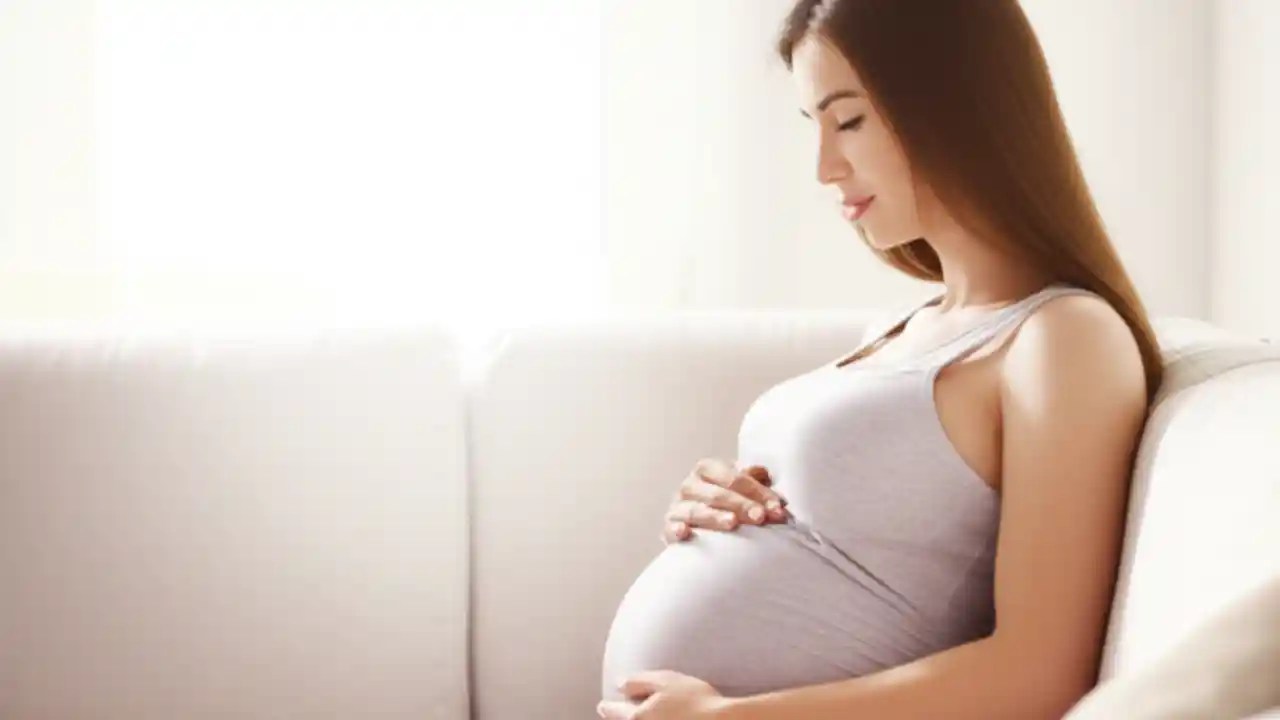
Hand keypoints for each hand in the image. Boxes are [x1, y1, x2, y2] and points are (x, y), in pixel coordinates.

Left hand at [597, 670, 734, 719]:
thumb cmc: (696, 699)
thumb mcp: (666, 681)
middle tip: (616, 713)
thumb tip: (620, 684)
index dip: (607, 708)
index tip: (602, 706)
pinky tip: (665, 718)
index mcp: (638, 717)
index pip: (614, 712)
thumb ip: (639, 682)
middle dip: (621, 718)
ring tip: (638, 716)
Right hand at [661, 458, 789, 544]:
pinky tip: (685, 533)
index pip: (734, 477)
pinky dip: (676, 529)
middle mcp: (689, 485)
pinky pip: (670, 528)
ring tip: (732, 523)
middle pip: (717, 494)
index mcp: (707, 469)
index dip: (757, 492)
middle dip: (742, 505)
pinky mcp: (669, 527)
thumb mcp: (739, 486)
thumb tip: (765, 473)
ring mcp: (677, 506)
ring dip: (714, 517)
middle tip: (762, 518)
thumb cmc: (725, 501)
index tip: (778, 507)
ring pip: (695, 510)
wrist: (698, 522)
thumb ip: (753, 479)